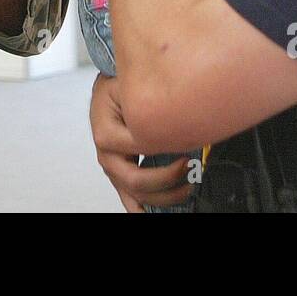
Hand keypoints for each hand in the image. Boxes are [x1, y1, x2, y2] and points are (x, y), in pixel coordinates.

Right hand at [89, 74, 191, 211]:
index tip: (187, 159)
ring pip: (135, 195)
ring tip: (187, 189)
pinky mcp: (119, 171)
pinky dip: (143, 208)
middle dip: (167, 184)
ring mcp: (113, 166)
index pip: (136, 164)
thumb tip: (170, 127)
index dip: (166, 171)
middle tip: (190, 173)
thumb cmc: (117, 85)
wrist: (110, 84)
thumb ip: (143, 108)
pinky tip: (155, 211)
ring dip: (163, 198)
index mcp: (106, 137)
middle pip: (136, 184)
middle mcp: (107, 156)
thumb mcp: (127, 88)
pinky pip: (128, 197)